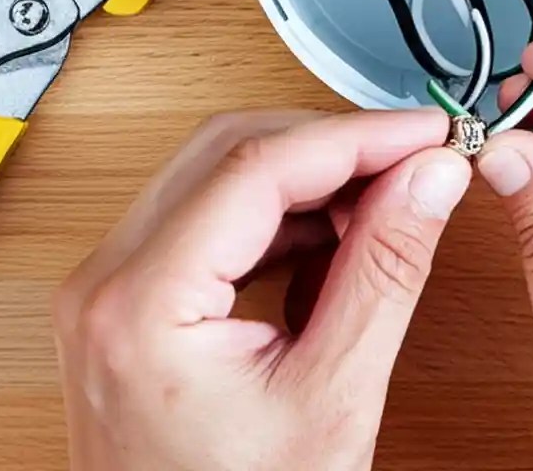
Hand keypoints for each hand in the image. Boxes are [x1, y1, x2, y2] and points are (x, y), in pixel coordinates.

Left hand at [52, 109, 470, 470]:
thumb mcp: (332, 399)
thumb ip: (384, 274)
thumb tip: (427, 181)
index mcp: (141, 305)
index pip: (257, 168)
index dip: (355, 137)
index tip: (424, 133)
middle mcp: (104, 283)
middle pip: (229, 153)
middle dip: (333, 147)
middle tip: (414, 161)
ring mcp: (108, 290)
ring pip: (217, 175)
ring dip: (308, 178)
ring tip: (385, 204)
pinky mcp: (128, 302)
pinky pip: (206, 219)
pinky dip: (277, 217)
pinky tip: (335, 239)